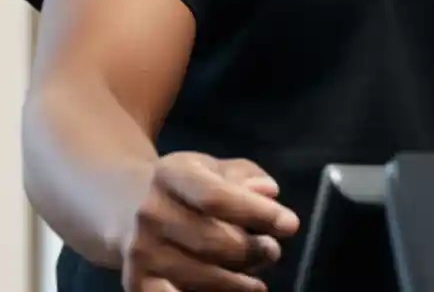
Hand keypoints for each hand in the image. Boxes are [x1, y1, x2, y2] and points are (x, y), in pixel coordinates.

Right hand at [121, 152, 300, 291]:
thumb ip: (246, 176)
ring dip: (237, 283)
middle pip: (212, 241)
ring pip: (200, 276)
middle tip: (272, 252)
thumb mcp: (216, 168)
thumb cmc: (189, 187)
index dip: (257, 213)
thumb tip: (269, 193)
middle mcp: (150, 212)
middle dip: (252, 251)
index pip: (217, 197)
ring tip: (256, 281)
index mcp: (172, 174)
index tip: (290, 225)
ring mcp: (140, 251)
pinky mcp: (136, 282)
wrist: (127, 206)